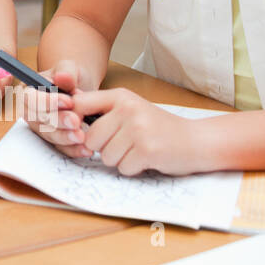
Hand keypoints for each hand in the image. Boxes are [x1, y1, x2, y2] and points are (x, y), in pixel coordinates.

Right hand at [19, 62, 95, 157]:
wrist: (82, 91)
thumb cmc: (71, 77)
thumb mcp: (69, 68)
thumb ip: (65, 71)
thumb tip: (62, 77)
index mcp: (29, 91)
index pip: (31, 99)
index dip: (47, 102)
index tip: (68, 101)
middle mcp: (31, 112)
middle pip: (38, 120)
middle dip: (58, 122)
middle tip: (76, 121)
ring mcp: (41, 128)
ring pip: (49, 136)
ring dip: (65, 137)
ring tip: (82, 136)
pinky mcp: (54, 140)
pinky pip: (61, 148)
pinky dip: (73, 150)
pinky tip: (86, 149)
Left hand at [74, 89, 202, 175]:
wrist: (197, 140)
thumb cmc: (159, 127)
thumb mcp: (131, 108)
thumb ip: (103, 109)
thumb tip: (68, 107)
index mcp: (121, 96)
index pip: (80, 104)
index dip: (73, 121)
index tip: (78, 130)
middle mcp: (128, 109)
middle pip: (90, 137)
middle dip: (102, 148)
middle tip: (123, 145)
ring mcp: (138, 129)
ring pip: (105, 155)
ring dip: (119, 159)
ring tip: (137, 150)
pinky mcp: (147, 150)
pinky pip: (122, 167)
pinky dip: (132, 168)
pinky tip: (146, 158)